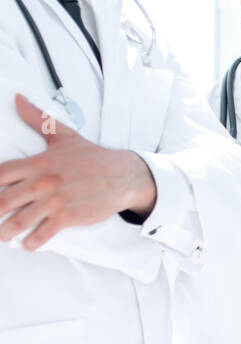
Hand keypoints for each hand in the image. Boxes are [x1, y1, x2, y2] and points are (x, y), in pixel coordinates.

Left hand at [0, 95, 156, 250]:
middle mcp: (43, 182)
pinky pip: (42, 234)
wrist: (124, 174)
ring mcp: (55, 201)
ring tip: (2, 235)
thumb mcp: (64, 136)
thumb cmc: (92, 157)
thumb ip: (38, 120)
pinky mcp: (68, 216)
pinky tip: (28, 243)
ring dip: (5, 232)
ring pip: (18, 222)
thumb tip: (17, 100)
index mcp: (38, 163)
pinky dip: (31, 242)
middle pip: (2, 201)